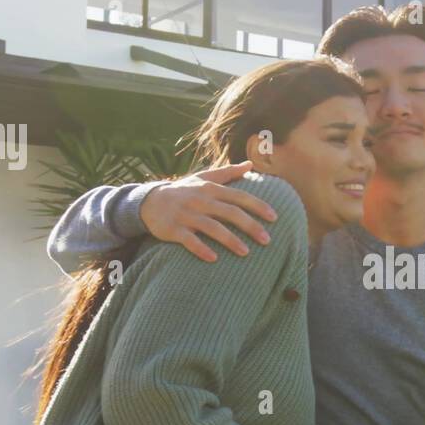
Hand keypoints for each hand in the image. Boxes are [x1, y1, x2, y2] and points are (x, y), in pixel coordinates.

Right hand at [139, 161, 278, 261]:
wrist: (148, 201)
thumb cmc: (183, 190)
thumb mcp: (203, 177)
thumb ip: (228, 172)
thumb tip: (251, 164)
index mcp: (210, 188)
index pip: (239, 196)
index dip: (258, 206)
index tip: (275, 217)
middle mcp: (200, 200)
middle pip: (229, 212)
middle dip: (250, 226)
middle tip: (267, 240)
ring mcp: (186, 215)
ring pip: (211, 227)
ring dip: (229, 240)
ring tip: (246, 253)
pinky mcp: (173, 229)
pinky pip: (189, 240)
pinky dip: (200, 249)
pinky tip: (213, 259)